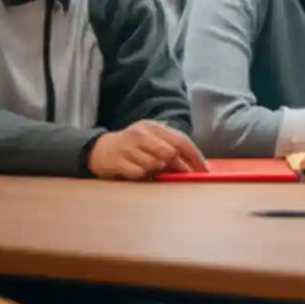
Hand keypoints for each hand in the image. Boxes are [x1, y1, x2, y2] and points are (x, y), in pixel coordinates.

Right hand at [88, 120, 208, 180]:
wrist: (99, 149)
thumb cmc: (133, 146)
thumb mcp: (151, 139)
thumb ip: (171, 147)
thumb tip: (196, 164)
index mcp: (153, 126)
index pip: (180, 140)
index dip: (195, 156)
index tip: (205, 171)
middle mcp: (141, 134)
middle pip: (169, 153)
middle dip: (180, 167)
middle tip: (184, 177)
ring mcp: (128, 147)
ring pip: (155, 165)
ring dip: (159, 172)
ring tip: (154, 171)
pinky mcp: (117, 162)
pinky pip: (139, 174)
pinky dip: (143, 177)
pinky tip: (140, 174)